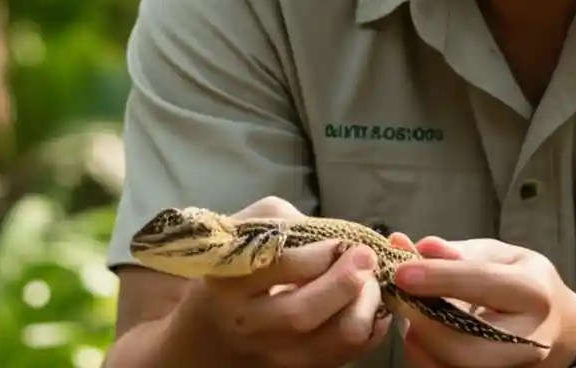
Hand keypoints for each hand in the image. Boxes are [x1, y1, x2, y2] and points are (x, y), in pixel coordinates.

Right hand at [172, 196, 391, 366]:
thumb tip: (335, 232)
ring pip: (337, 337)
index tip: (341, 241)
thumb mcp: (242, 233)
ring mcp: (275, 357)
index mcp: (228, 285)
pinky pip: (350, 353)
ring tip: (369, 281)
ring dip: (366, 303)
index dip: (321, 252)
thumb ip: (284, 222)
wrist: (204, 337)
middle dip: (347, 279)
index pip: (281, 268)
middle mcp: (249, 326)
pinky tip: (367, 303)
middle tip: (366, 257)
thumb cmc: (229, 274)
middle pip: (305, 313)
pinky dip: (371, 325)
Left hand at [387, 233, 575, 367]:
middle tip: (400, 298)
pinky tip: (422, 334)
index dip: (438, 278)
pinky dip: (426, 356)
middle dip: (423, 323)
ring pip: (453, 367)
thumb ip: (458, 252)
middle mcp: (529, 337)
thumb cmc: (524, 282)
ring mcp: (514, 367)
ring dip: (421, 342)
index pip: (481, 284)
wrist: (557, 325)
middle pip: (465, 345)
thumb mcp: (500, 256)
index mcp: (533, 292)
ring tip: (412, 314)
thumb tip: (417, 246)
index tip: (401, 272)